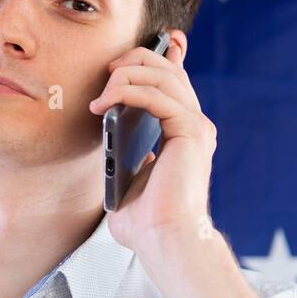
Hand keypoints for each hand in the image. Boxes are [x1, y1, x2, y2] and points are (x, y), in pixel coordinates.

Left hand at [87, 35, 216, 255]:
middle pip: (168, 70)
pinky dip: (130, 93)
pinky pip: (159, 97)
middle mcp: (194, 125)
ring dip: (127, 77)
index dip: (156, 57)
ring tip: (100, 97)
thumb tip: (110, 147)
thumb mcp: (127, 179)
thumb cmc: (145, 222)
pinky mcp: (191, 133)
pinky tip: (107, 105)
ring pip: (164, 77)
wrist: (164, 242)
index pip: (172, 82)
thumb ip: (124, 158)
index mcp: (181, 133)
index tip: (124, 55)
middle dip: (134, 62)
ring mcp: (195, 127)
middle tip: (106, 73)